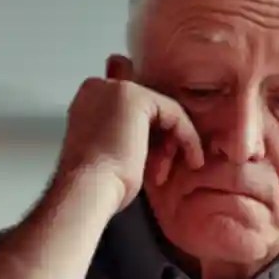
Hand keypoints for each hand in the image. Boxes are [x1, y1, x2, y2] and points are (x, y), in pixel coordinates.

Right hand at [56, 54, 203, 210]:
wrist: (86, 189)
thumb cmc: (95, 183)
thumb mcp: (110, 153)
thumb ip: (125, 136)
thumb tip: (148, 139)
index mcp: (89, 102)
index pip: (132, 115)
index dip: (149, 140)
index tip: (156, 166)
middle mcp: (100, 89)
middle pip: (148, 111)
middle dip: (160, 143)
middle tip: (159, 173)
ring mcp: (117, 89)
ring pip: (162, 113)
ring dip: (170, 145)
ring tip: (162, 174)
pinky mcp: (137, 98)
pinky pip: (174, 114)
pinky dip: (187, 137)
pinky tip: (192, 159)